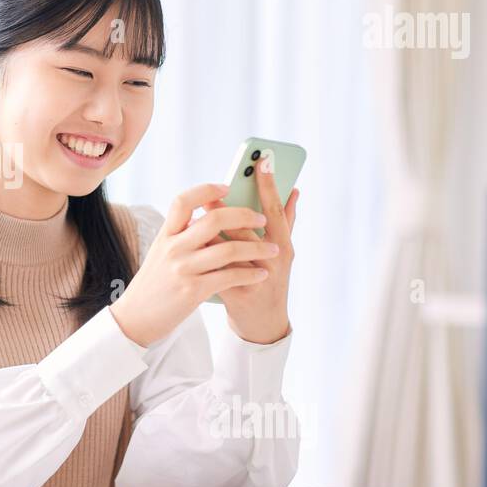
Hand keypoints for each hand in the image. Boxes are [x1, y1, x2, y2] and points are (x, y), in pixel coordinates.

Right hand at [110, 183, 274, 347]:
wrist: (136, 317)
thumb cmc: (154, 284)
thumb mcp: (161, 253)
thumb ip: (182, 236)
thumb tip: (211, 218)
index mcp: (166, 235)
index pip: (183, 201)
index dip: (206, 191)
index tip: (226, 187)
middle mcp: (173, 248)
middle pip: (214, 220)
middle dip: (244, 216)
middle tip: (262, 219)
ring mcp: (182, 269)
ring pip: (228, 249)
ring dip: (257, 248)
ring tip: (273, 249)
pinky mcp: (192, 291)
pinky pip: (229, 277)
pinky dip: (249, 274)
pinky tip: (261, 274)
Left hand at [201, 156, 298, 344]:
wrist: (262, 326)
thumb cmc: (270, 281)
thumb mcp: (282, 253)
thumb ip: (286, 221)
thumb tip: (293, 189)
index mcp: (285, 248)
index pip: (276, 211)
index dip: (269, 185)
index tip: (261, 161)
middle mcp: (273, 263)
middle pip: (248, 229)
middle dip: (228, 209)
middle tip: (213, 193)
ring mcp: (256, 280)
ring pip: (229, 248)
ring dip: (212, 231)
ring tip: (199, 215)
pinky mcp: (236, 296)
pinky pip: (215, 269)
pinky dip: (204, 256)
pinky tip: (193, 244)